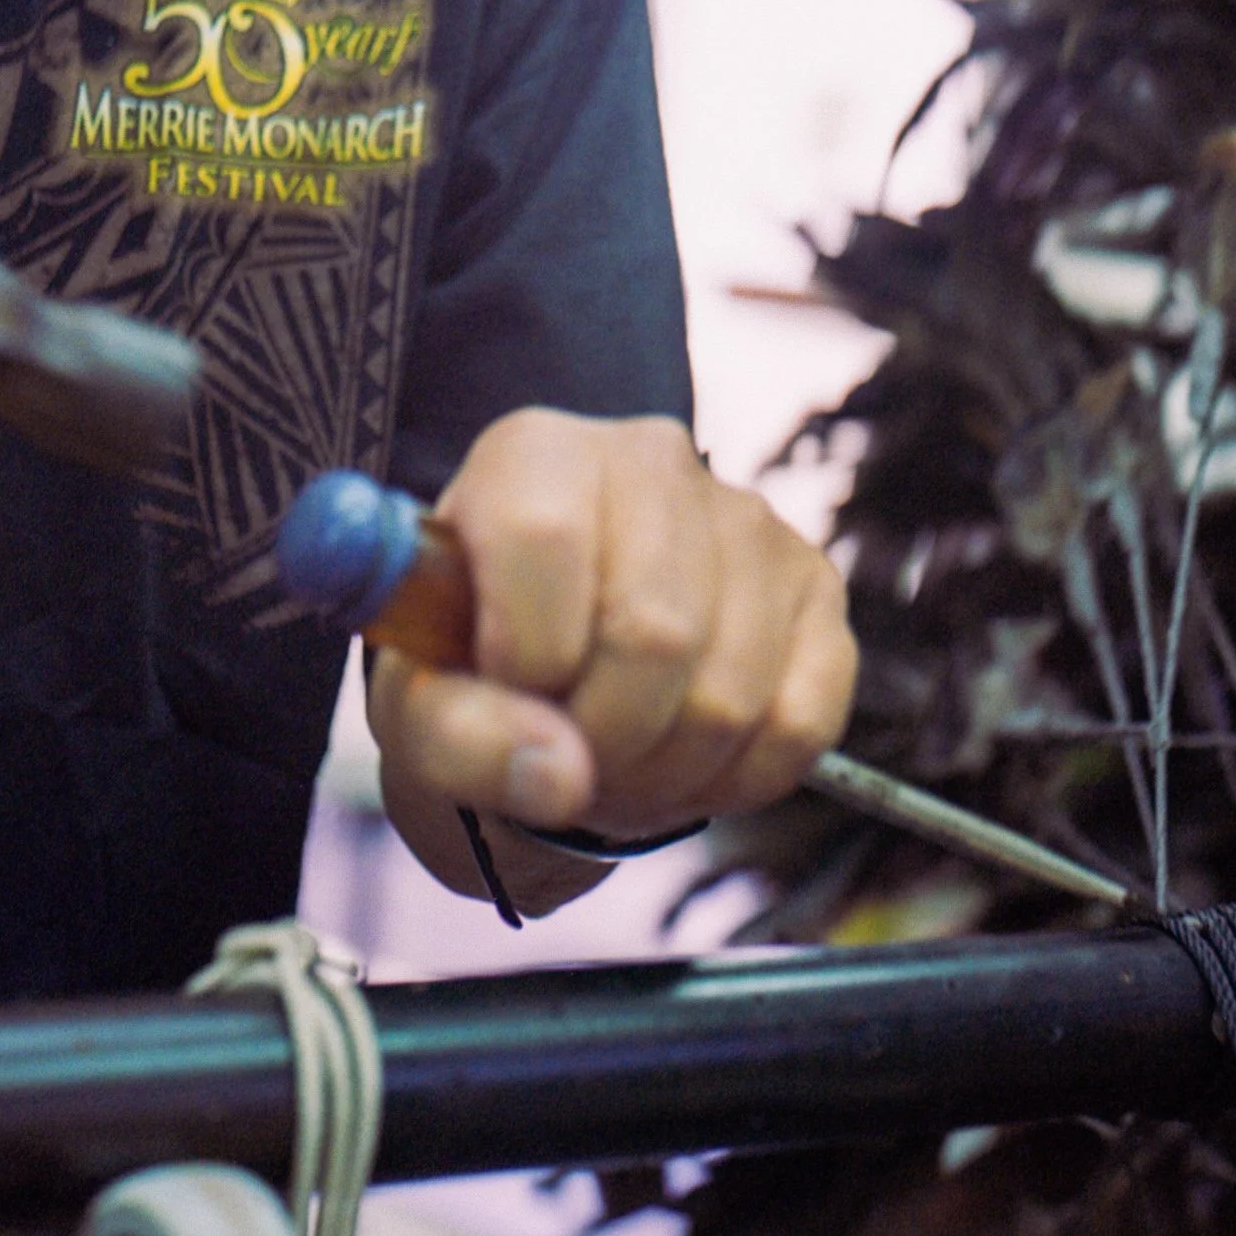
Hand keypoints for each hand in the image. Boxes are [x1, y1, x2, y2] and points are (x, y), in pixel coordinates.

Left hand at [366, 410, 854, 914]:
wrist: (551, 679)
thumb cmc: (473, 674)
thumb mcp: (418, 708)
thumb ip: (458, 735)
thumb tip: (561, 775)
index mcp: (535, 454)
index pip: (544, 537)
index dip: (525, 657)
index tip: (508, 695)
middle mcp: (652, 460)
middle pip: (654, 633)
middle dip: (603, 743)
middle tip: (568, 760)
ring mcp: (749, 521)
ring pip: (729, 696)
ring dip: (665, 776)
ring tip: (618, 765)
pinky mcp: (816, 588)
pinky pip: (801, 722)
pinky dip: (736, 781)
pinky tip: (686, 763)